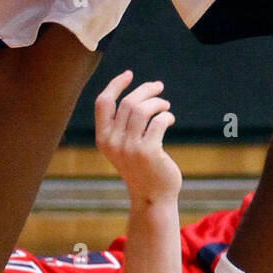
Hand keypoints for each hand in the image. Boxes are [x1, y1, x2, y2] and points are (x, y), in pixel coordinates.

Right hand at [94, 71, 181, 205]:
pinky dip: (166, 116)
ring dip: (158, 102)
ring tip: (165, 106)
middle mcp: (113, 142)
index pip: (103, 103)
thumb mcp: (124, 147)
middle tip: (159, 87)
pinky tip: (170, 119)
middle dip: (146, 90)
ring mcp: (130, 148)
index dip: (115, 85)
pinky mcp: (149, 152)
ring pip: (143, 109)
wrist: (152, 198)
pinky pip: (158, 122)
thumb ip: (123, 126)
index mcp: (103, 139)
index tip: (129, 74)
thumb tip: (139, 95)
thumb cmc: (142, 169)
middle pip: (128, 103)